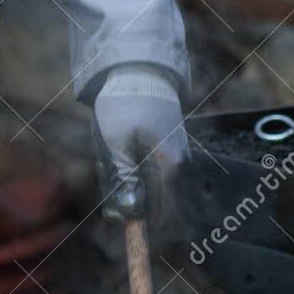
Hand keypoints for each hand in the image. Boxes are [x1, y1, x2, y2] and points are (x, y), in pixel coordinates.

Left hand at [92, 63, 188, 226]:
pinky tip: (120, 150)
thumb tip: (130, 214)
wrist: (137, 69)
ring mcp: (180, 155)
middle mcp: (182, 164)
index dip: (145, 225)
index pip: (165, 213)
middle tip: (110, 178)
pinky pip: (157, 172)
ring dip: (134, 184)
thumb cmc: (123, 105)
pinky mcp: (172, 147)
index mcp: (171, 166)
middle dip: (135, 200)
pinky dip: (137, 169)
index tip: (122, 220)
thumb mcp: (115, 143)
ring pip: (157, 187)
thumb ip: (124, 181)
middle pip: (162, 203)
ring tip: (113, 158)